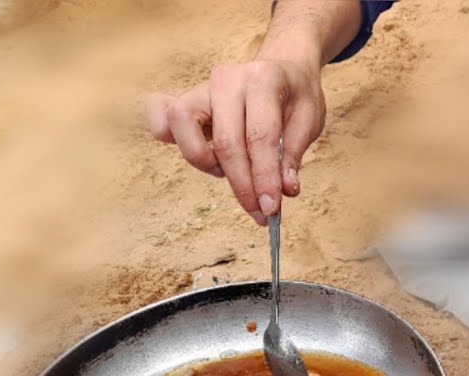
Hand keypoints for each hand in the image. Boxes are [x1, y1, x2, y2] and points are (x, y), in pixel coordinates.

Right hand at [146, 58, 325, 225]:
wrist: (282, 70)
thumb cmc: (295, 97)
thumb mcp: (309, 120)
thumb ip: (293, 154)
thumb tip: (284, 191)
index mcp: (263, 80)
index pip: (260, 137)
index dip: (264, 178)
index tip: (271, 209)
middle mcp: (228, 79)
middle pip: (225, 142)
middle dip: (242, 185)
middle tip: (259, 211)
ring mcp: (202, 88)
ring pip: (182, 125)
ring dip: (204, 161)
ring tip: (230, 171)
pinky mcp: (185, 100)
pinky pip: (159, 116)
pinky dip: (170, 139)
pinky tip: (201, 156)